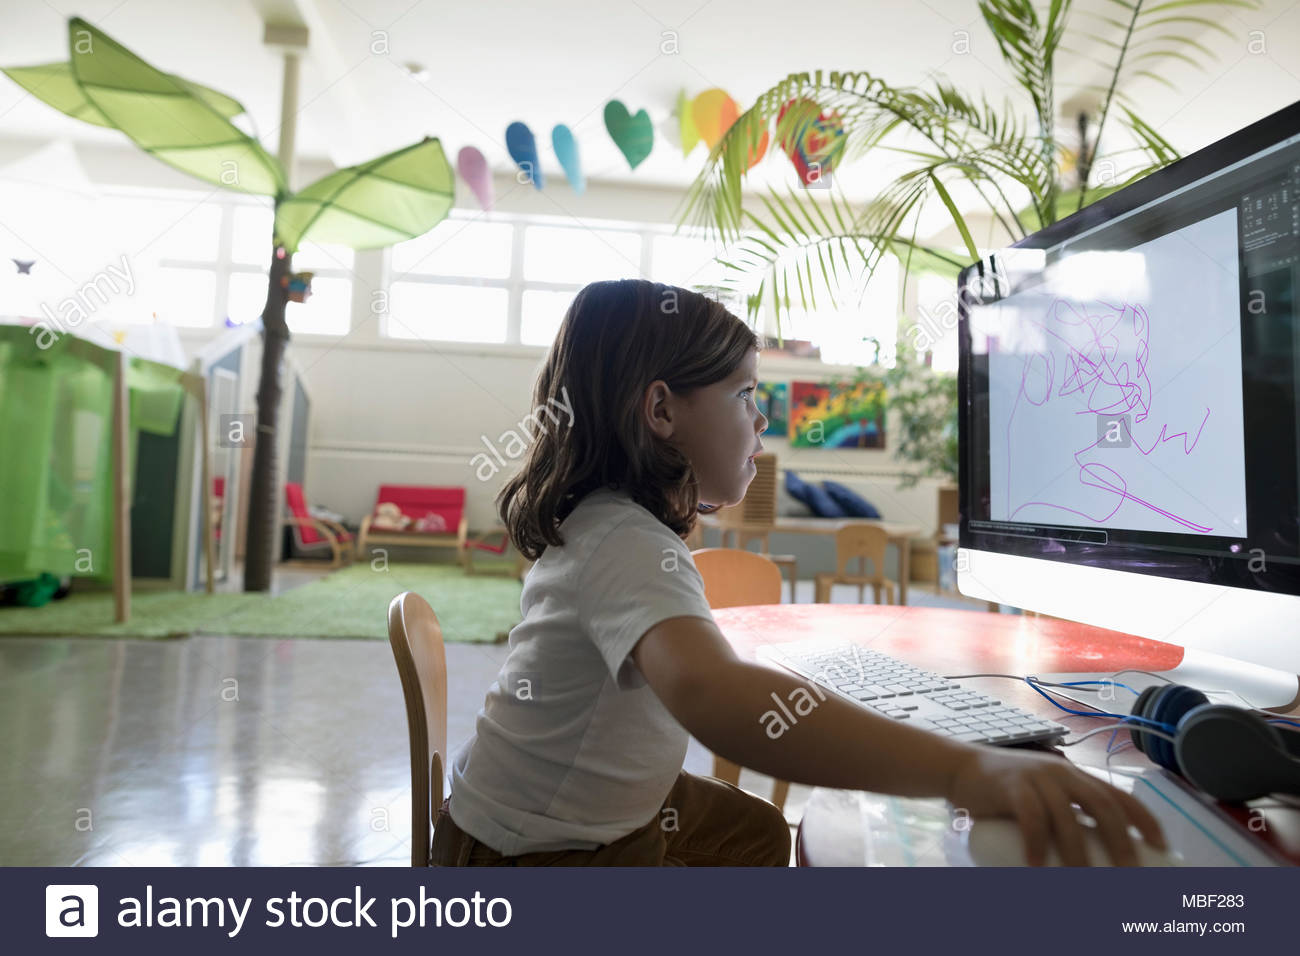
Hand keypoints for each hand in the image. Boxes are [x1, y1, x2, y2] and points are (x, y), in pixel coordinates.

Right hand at [944, 745, 1167, 865]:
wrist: (961, 768)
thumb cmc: (1006, 792)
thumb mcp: (1043, 797)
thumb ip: (1064, 817)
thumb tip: (1091, 862)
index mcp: (1076, 778)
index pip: (1120, 796)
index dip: (1145, 820)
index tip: (1161, 847)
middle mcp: (1063, 774)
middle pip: (1102, 806)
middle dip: (1121, 842)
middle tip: (1129, 874)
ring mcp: (1036, 777)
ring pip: (1067, 816)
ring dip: (1078, 852)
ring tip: (1083, 881)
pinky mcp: (1010, 786)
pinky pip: (1030, 816)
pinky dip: (1037, 842)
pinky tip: (1038, 866)